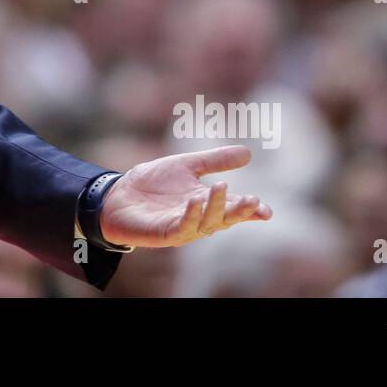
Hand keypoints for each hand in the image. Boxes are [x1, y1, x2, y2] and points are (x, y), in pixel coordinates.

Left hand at [99, 145, 271, 247]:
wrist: (119, 194)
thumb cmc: (153, 183)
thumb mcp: (187, 165)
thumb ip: (215, 160)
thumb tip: (248, 153)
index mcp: (207, 202)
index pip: (233, 208)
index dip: (251, 210)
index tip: (267, 210)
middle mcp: (199, 217)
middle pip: (225, 218)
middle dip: (239, 211)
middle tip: (253, 200)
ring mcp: (182, 226)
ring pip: (207, 224)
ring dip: (216, 208)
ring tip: (222, 187)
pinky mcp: (165, 233)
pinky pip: (182, 227)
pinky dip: (191, 215)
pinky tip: (195, 201)